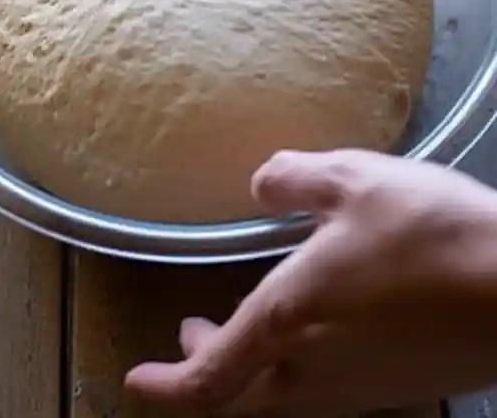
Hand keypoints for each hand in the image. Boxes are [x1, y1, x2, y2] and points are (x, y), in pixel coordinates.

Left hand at [125, 149, 496, 415]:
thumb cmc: (437, 235)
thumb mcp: (356, 181)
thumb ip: (296, 179)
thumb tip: (261, 184)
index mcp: (286, 323)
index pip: (207, 379)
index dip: (165, 385)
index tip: (137, 378)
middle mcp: (316, 369)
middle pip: (241, 399)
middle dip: (205, 372)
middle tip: (190, 335)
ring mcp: (364, 387)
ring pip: (285, 397)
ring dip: (251, 368)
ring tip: (242, 329)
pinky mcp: (402, 388)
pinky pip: (331, 390)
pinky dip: (298, 368)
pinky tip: (319, 328)